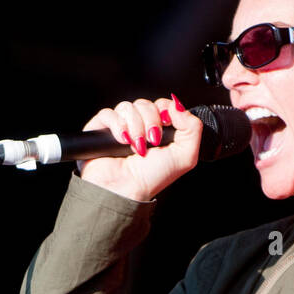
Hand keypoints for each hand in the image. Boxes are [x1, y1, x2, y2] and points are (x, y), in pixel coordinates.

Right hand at [76, 94, 201, 202]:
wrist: (127, 189)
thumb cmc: (152, 178)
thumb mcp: (185, 156)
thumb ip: (192, 127)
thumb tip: (177, 105)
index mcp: (159, 131)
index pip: (162, 104)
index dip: (165, 110)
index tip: (167, 125)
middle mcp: (139, 127)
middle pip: (145, 104)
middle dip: (151, 121)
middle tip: (152, 141)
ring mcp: (120, 127)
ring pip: (128, 107)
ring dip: (135, 127)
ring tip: (136, 147)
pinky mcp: (100, 129)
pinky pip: (109, 113)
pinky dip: (118, 126)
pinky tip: (122, 141)